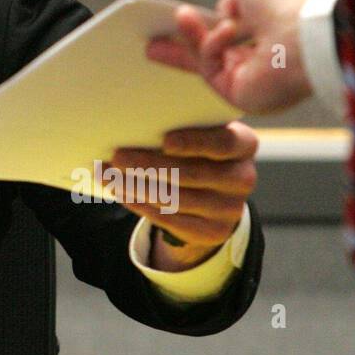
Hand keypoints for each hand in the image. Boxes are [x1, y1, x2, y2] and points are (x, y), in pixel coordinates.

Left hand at [108, 122, 258, 270]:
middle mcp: (243, 177)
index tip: (165, 140)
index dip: (195, 142)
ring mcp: (231, 208)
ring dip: (138, 186)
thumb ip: (178, 127)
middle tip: (118, 156)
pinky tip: (122, 192)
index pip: (225, 143)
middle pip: (192, 173)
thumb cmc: (197, 151)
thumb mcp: (198, 134)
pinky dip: (142, 205)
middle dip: (149, 164)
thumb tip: (127, 124)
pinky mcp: (213, 231)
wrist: (213, 194)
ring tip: (110, 175)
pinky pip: (171, 219)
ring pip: (177, 198)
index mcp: (243, 144)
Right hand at [146, 0, 315, 113]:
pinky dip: (212, 46)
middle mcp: (258, 61)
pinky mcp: (235, 94)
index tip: (178, 19)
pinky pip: (210, 68)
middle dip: (180, 44)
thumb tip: (222, 15)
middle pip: (209, 53)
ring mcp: (246, 80)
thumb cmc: (286, 6)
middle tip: (151, 39)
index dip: (203, 27)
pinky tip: (225, 32)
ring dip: (187, 39)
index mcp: (268, 36)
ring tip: (172, 21)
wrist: (304, 37)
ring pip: (204, 60)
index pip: (228, 34)